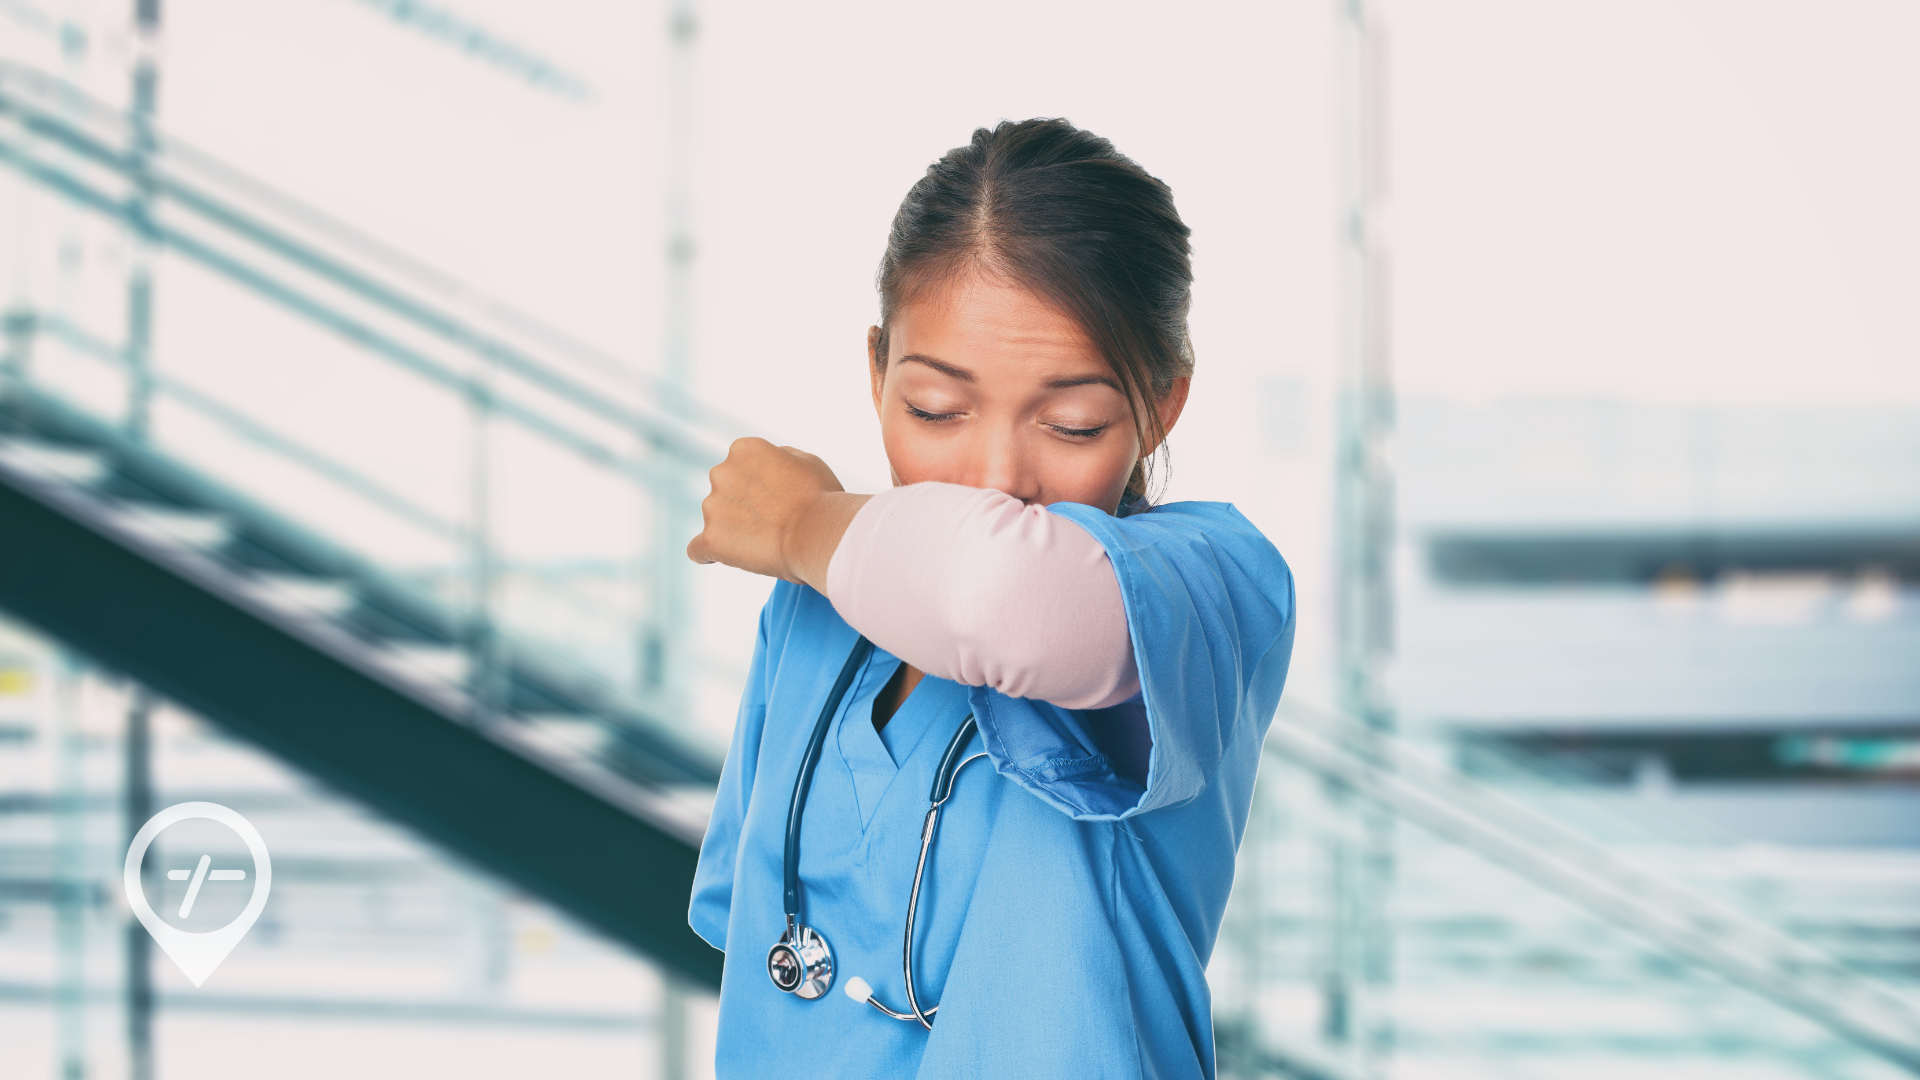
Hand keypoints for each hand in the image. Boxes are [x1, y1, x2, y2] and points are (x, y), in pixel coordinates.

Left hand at [686, 438, 868, 591]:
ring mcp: (712, 506)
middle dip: (742, 505)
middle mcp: (721, 472)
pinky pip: (698, 549)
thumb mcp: (808, 461)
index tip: (775, 500)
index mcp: (744, 450)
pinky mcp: (711, 539)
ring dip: (733, 529)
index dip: (758, 485)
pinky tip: (720, 557)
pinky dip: (708, 553)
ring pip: (715, 520)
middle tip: (771, 523)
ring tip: (764, 543)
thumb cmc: (821, 499)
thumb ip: (781, 457)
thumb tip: (772, 460)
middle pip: (725, 491)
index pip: (740, 466)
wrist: (819, 535)